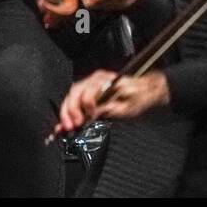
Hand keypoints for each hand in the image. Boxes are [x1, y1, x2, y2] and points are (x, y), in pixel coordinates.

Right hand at [54, 69, 169, 134]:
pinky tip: (63, 124)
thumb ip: (111, 109)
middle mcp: (95, 79)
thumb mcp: (129, 107)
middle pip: (76, 91)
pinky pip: (73, 99)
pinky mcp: (87, 91)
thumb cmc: (137, 99)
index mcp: (107, 81)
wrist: (142, 92)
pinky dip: (67, 112)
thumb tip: (95, 113)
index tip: (88, 117)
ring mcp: (90, 84)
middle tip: (72, 125)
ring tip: (67, 126)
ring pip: (71, 95)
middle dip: (71, 110)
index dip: (87, 103)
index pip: (90, 89)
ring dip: (66, 112)